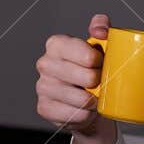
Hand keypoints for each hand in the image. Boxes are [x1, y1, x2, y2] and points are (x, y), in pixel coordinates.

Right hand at [35, 13, 112, 136]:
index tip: (101, 63)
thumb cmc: (93, 69)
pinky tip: (85, 110)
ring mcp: (42, 86)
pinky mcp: (44, 107)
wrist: (87, 98)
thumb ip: (102, 27)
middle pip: (86, 77)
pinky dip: (84, 115)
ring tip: (95, 97)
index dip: (97, 60)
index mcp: (57, 44)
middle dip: (99, 82)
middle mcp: (45, 64)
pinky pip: (72, 115)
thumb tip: (100, 30)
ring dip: (93, 101)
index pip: (83, 52)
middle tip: (101, 82)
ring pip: (80, 99)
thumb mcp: (101, 44)